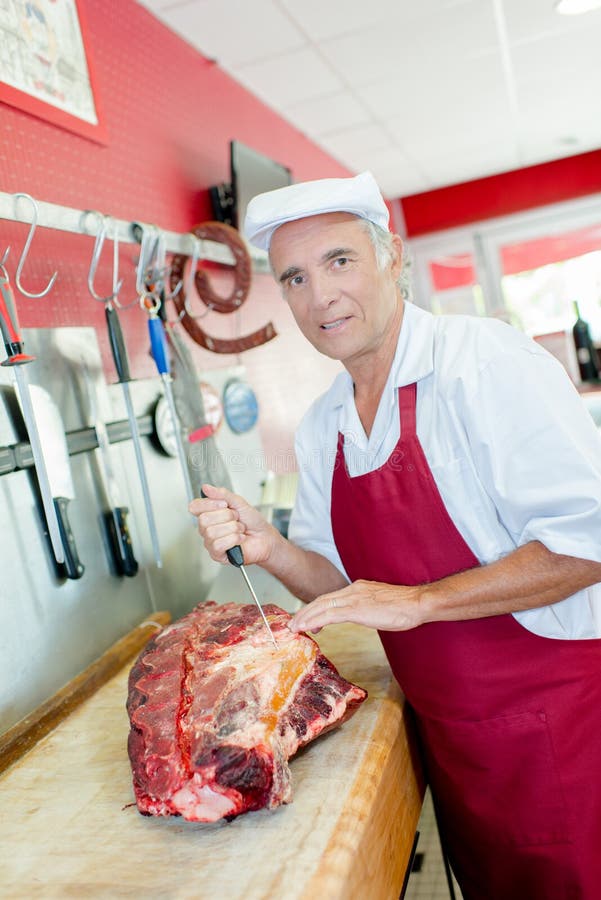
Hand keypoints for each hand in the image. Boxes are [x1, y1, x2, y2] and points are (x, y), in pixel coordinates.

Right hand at [189, 483, 277, 565]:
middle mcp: (207, 528)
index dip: (209, 504)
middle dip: (226, 516)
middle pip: (204, 519)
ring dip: (232, 528)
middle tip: (236, 518)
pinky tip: (239, 538)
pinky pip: (218, 545)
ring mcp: (210, 541)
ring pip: (212, 532)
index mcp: (209, 513)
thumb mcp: (239, 502)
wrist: (265, 536)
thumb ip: (222, 494)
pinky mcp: (217, 554)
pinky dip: (233, 539)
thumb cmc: (252, 521)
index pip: (195, 507)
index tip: (224, 504)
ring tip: (239, 529)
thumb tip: (206, 488)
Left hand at [288, 580, 425, 633]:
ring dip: (304, 617)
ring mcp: (353, 598)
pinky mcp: (356, 609)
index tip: (306, 618)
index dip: (315, 608)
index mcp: (358, 588)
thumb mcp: (380, 605)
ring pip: (321, 606)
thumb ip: (367, 607)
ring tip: (293, 627)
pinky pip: (329, 615)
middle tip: (292, 624)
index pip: (330, 598)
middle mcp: (352, 590)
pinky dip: (313, 621)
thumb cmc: (405, 607)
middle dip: (304, 612)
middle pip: (321, 600)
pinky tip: (305, 628)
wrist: (417, 603)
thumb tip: (362, 614)